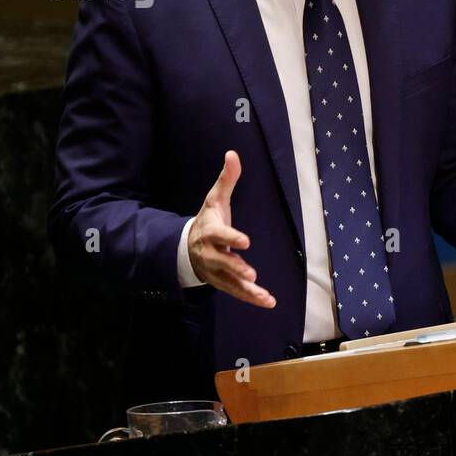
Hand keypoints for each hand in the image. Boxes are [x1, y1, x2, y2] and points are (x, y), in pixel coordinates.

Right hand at [187, 150, 276, 307]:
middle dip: (236, 268)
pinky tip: (268, 302)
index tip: (246, 241)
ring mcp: (215, 271)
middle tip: (251, 274)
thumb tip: (233, 153)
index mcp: (210, 231)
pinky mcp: (221, 282)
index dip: (231, 237)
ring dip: (246, 289)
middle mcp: (210, 253)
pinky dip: (251, 298)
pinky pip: (236, 292)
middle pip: (222, 262)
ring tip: (263, 294)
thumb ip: (226, 179)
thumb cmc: (208, 219)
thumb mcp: (215, 198)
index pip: (220, 235)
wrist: (187, 246)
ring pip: (230, 282)